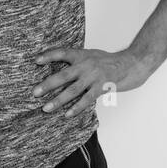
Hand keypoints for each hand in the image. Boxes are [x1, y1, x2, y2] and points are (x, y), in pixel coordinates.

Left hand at [32, 46, 149, 116]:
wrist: (132, 64)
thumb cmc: (108, 61)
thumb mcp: (91, 55)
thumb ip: (76, 61)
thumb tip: (58, 70)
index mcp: (81, 55)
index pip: (62, 53)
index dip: (49, 55)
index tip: (36, 60)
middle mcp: (86, 65)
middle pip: (63, 75)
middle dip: (47, 85)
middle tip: (34, 93)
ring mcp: (94, 77)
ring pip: (72, 90)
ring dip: (58, 100)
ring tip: (46, 108)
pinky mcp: (102, 87)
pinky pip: (87, 99)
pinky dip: (76, 107)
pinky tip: (67, 114)